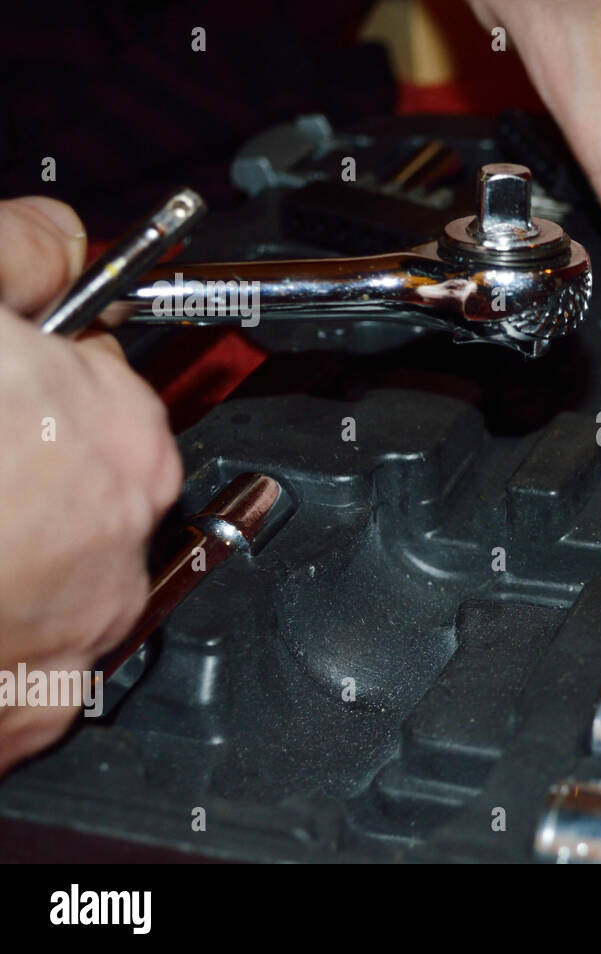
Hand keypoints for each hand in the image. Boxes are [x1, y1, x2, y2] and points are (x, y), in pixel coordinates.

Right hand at [0, 197, 181, 775]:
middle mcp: (123, 529)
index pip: (99, 375)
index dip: (32, 371)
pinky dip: (0, 640)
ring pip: (64, 565)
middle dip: (23, 458)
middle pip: (86, 471)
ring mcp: (81, 626)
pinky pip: (34, 662)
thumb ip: (14, 252)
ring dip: (14, 547)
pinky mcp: (34, 708)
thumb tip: (57, 233)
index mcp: (114, 423)